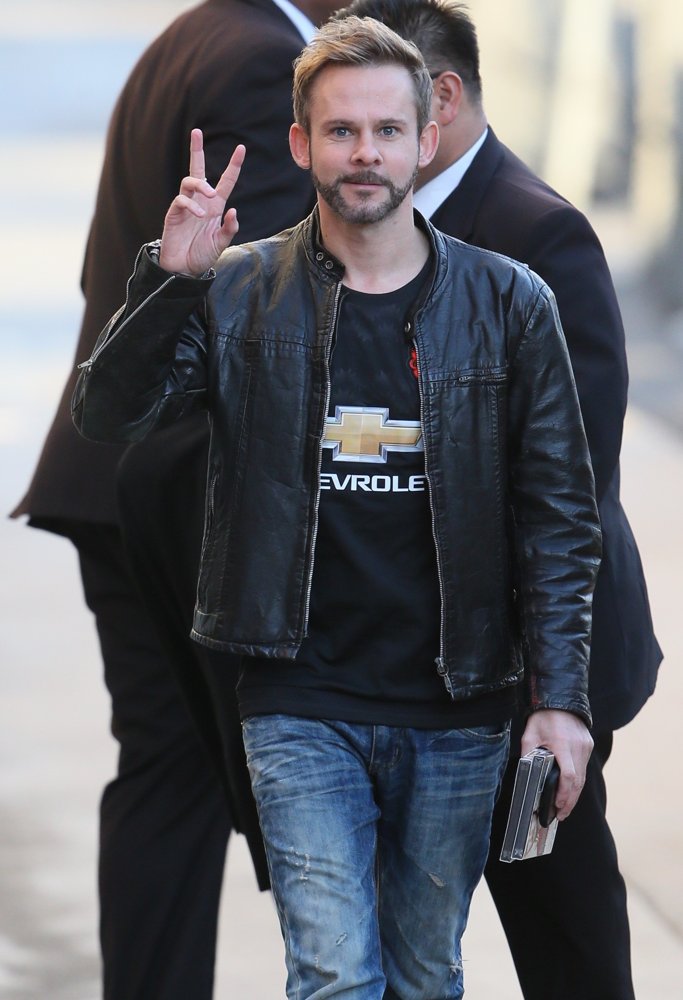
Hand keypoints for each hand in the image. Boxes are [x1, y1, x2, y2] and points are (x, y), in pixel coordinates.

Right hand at [159, 128, 245, 275]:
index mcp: (215, 207)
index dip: (233, 166)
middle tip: (196, 132)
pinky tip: (199, 215)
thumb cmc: (202, 256)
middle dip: (196, 150)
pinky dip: (191, 205)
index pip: (225, 181)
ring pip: (189, 181)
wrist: (183, 270)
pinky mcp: (174, 213)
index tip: (241, 149)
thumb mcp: (221, 243)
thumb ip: (230, 228)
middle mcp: (200, 201)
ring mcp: (186, 206)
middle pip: (197, 169)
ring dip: (201, 184)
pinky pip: (181, 200)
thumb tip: (234, 210)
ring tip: (211, 196)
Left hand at [520, 709, 592, 820]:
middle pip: (578, 781)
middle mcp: (577, 747)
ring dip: (574, 794)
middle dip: (569, 801)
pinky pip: (584, 768)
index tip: (557, 806)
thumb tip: (527, 775)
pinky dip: (577, 781)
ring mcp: (585, 746)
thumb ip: (528, 754)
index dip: (564, 794)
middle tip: (561, 815)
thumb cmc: (543, 717)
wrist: (560, 700)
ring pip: (583, 777)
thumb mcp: (529, 734)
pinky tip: (570, 790)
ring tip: (564, 808)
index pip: (568, 775)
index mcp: (562, 744)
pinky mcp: (588, 745)